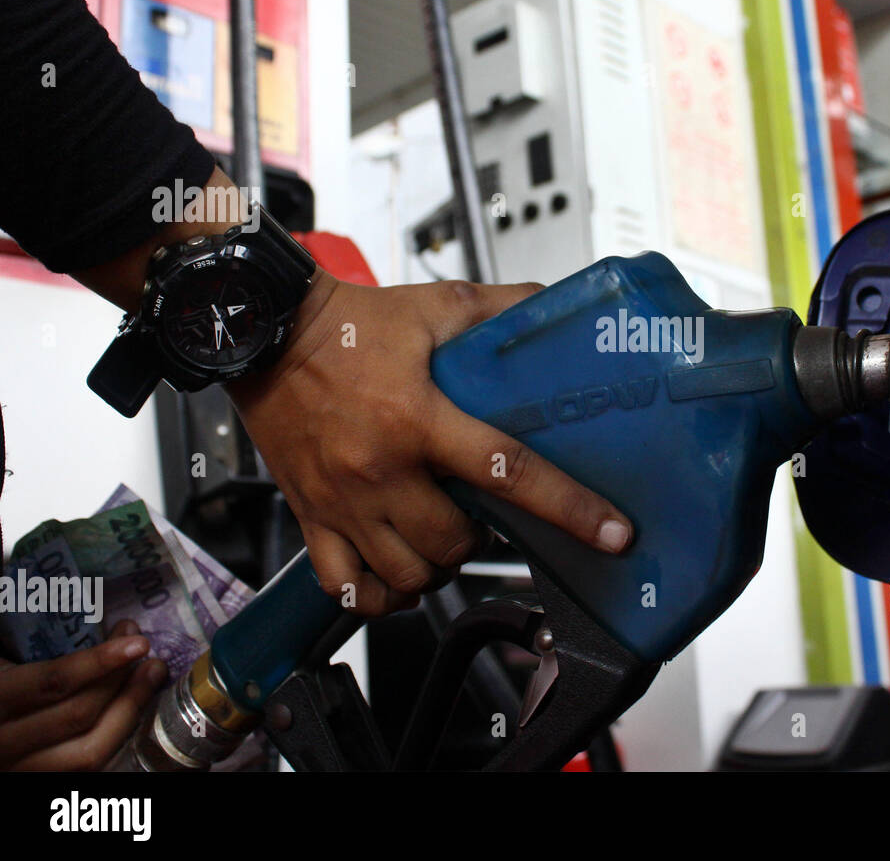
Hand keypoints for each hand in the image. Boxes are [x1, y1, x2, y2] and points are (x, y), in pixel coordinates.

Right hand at [0, 620, 168, 769]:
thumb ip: (19, 630)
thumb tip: (24, 571)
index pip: (52, 684)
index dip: (98, 662)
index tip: (136, 640)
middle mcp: (4, 744)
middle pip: (78, 715)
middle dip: (120, 678)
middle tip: (144, 647)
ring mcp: (23, 770)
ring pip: (89, 750)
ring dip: (130, 707)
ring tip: (150, 673)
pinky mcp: (44, 781)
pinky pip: (90, 763)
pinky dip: (118, 732)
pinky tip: (134, 703)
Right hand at [228, 274, 633, 615]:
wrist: (266, 332)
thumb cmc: (350, 323)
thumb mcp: (436, 306)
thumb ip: (499, 309)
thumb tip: (551, 306)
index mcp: (419, 418)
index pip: (509, 473)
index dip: (569, 508)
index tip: (612, 533)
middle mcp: (381, 469)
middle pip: (454, 542)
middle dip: (481, 539)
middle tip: (484, 517)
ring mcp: (341, 500)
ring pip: (406, 574)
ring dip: (437, 569)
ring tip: (444, 543)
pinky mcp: (310, 514)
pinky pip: (346, 584)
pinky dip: (378, 594)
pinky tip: (397, 574)